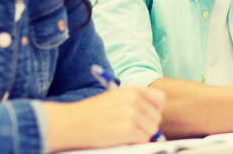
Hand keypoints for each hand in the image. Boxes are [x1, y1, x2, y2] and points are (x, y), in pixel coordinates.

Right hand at [44, 86, 164, 150]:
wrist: (72, 122)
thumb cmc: (91, 113)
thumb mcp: (115, 98)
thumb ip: (135, 102)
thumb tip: (154, 116)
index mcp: (131, 90)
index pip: (160, 99)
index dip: (155, 110)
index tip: (148, 117)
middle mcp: (134, 99)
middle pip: (157, 117)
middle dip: (148, 125)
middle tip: (134, 130)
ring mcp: (131, 114)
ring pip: (152, 129)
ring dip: (142, 135)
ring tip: (126, 134)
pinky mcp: (128, 129)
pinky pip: (143, 139)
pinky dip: (136, 142)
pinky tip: (123, 139)